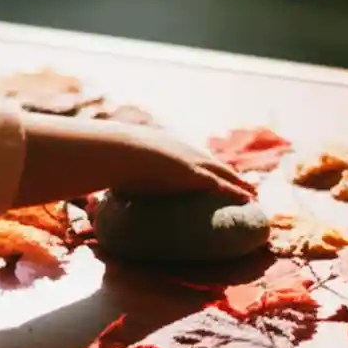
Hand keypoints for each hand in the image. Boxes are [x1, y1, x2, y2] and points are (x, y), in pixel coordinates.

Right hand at [111, 128, 256, 203]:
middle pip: (215, 164)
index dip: (205, 166)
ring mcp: (193, 163)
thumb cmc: (113, 161)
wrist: (122, 151)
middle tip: (242, 183)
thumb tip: (95, 198)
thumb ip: (115, 179)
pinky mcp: (198, 176)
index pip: (192, 157)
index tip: (213, 172)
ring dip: (240, 184)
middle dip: (230, 174)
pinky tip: (248, 200)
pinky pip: (223, 186)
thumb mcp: (116, 167)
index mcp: (169, 147)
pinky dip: (237, 193)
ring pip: (225, 174)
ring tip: (252, 193)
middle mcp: (185, 152)